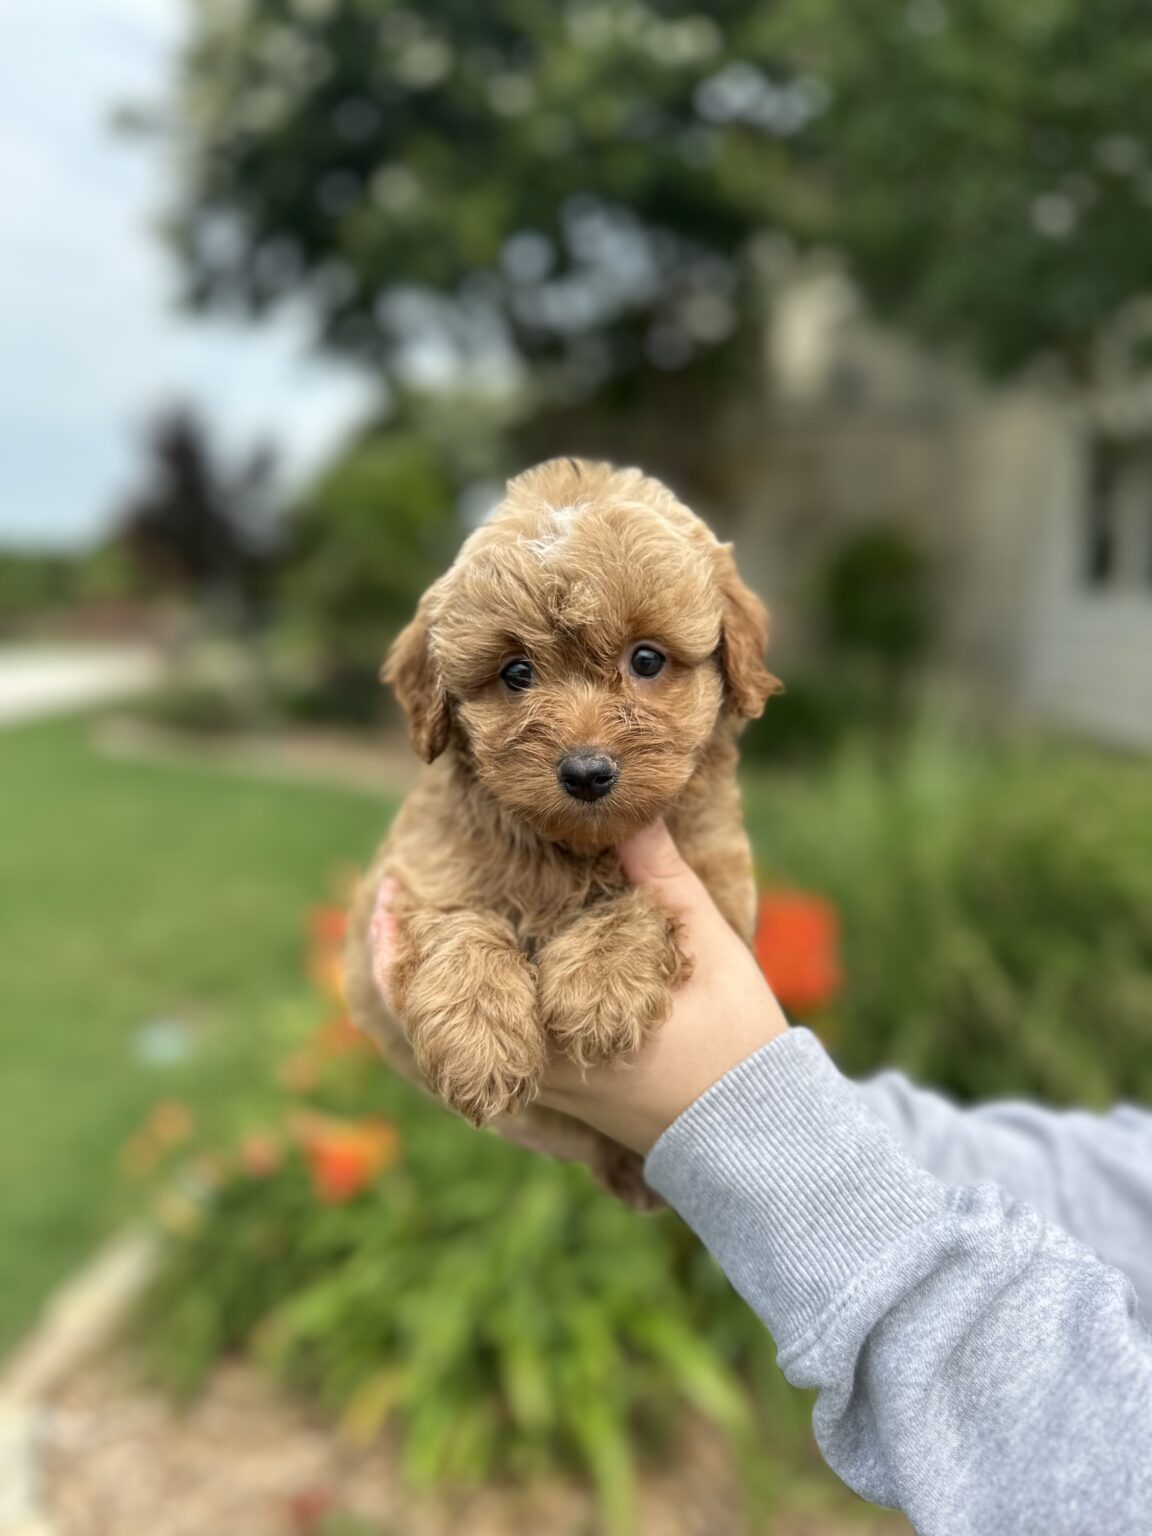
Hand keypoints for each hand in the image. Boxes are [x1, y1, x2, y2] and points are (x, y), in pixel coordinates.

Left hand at [368, 823, 788, 1155]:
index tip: (385, 895)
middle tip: (383, 904)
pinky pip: (497, 1056)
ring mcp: (550, 1092)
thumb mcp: (703, 944)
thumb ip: (659, 876)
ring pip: (466, 1045)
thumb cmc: (733, 1037)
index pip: (458, 990)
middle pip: (443, 1023)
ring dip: (437, 990)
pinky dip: (473, 1018)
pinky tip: (477, 980)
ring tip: (411, 932)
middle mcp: (541, 1070)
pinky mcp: (566, 1101)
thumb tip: (626, 811)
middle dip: (410, 964)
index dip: (409, 945)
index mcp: (562, 1033)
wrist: (756, 1135)